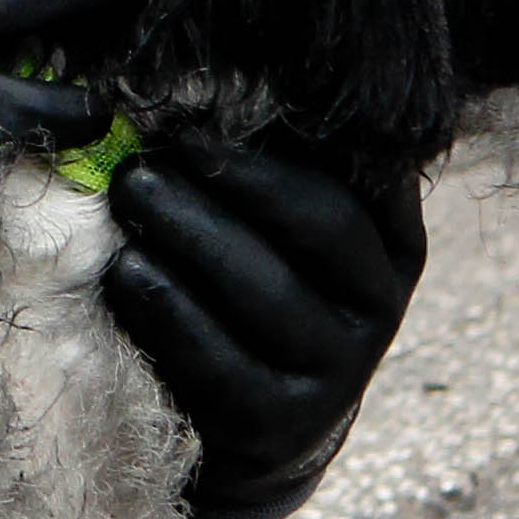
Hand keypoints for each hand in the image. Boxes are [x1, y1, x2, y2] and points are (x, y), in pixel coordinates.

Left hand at [101, 133, 425, 518]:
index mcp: (392, 246)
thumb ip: (271, 171)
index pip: (361, 178)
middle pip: (320, 227)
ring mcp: (338, 374)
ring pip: (270, 294)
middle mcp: (379, 308)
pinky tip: (126, 271)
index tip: (200, 116)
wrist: (257, 425)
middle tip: (151, 149)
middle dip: (231, 179)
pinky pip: (225, 365)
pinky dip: (170, 312)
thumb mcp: (288, 235)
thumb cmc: (260, 293)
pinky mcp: (282, 426)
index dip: (284, 144)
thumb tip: (193, 92)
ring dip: (193, 236)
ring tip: (131, 193)